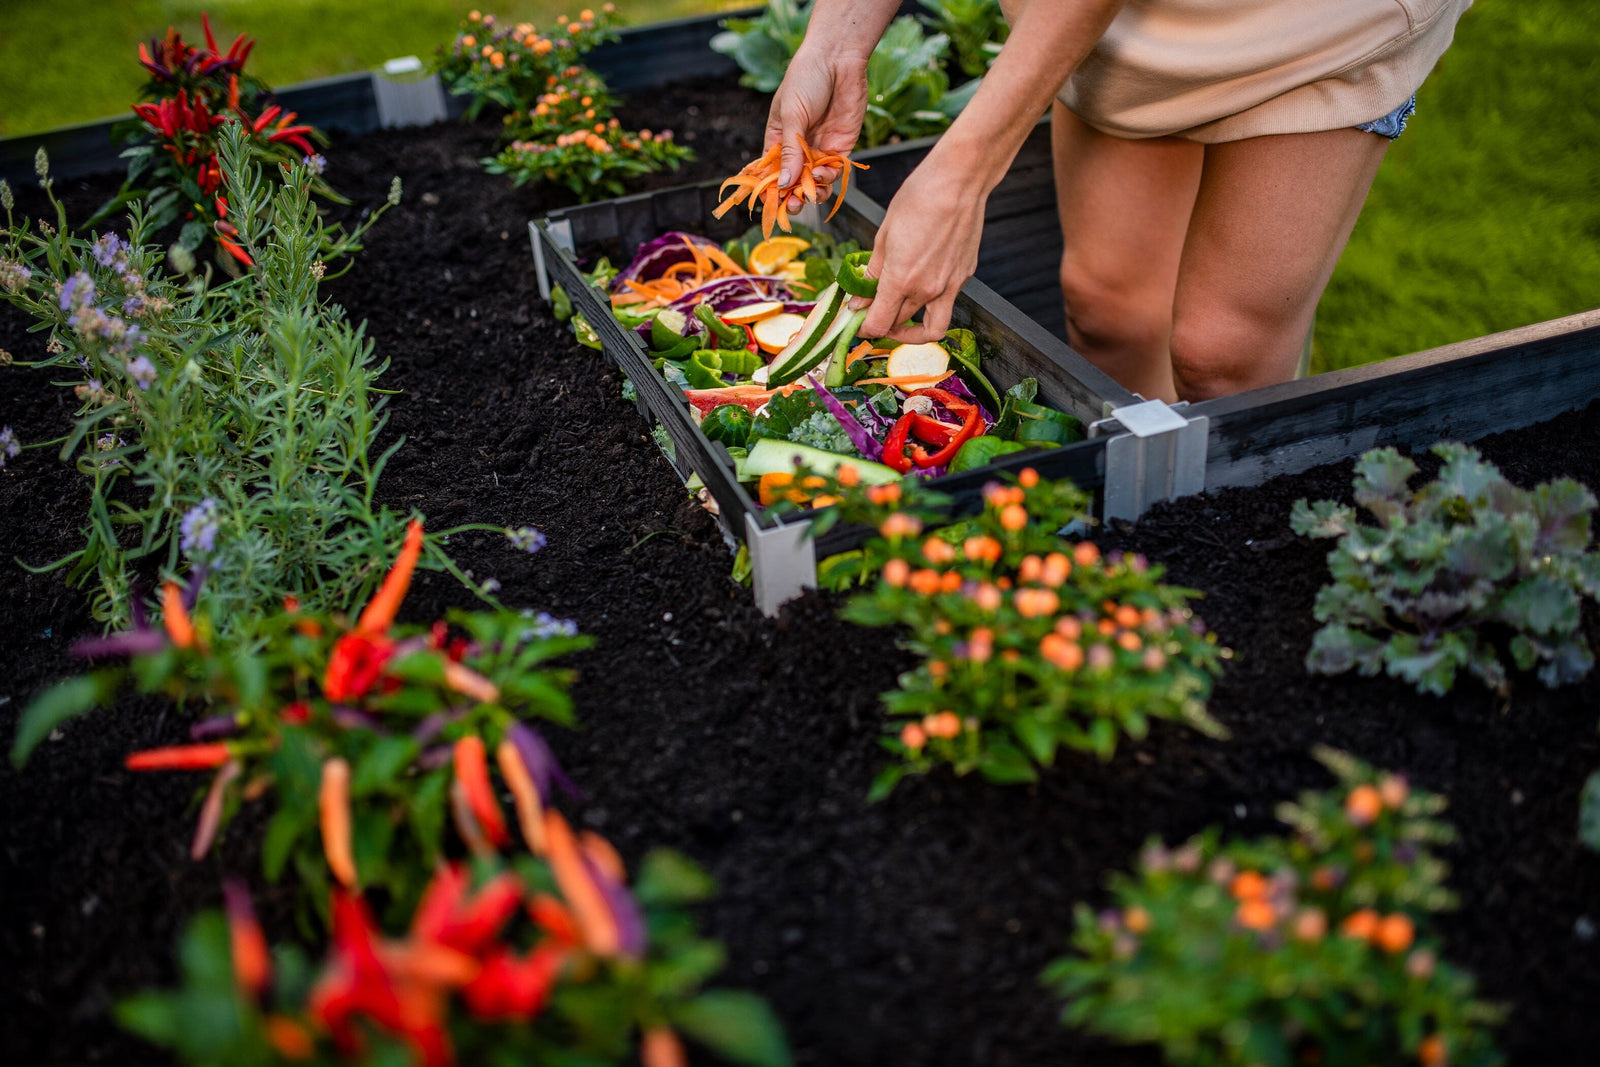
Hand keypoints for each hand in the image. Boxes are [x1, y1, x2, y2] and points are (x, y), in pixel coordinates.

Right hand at [764, 44, 867, 212]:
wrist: (838, 59)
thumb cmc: (806, 79)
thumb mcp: (791, 115)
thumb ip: (789, 151)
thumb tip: (782, 184)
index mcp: (778, 138)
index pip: (771, 172)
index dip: (772, 189)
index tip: (774, 202)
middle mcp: (798, 147)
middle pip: (794, 181)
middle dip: (794, 196)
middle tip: (796, 204)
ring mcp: (820, 148)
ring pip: (816, 181)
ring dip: (815, 189)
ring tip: (815, 186)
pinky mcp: (841, 146)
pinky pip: (835, 171)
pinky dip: (831, 177)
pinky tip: (827, 172)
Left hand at [855, 160, 986, 342]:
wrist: (959, 181)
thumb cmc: (919, 198)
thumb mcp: (884, 235)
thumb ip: (872, 274)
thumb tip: (859, 301)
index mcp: (901, 279)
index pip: (878, 325)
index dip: (864, 329)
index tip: (857, 321)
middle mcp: (927, 290)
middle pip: (898, 325)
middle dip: (882, 323)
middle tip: (871, 309)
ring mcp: (950, 286)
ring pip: (929, 326)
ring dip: (910, 327)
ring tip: (898, 313)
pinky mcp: (964, 277)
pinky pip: (945, 304)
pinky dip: (930, 305)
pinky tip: (919, 284)